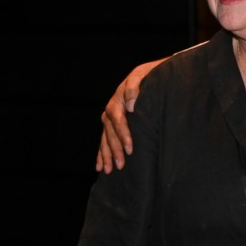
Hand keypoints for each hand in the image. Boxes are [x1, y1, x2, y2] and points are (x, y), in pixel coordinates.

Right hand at [95, 58, 164, 172]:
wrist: (143, 74)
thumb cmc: (145, 77)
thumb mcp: (140, 77)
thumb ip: (134, 89)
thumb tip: (130, 106)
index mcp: (116, 102)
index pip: (119, 123)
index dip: (124, 136)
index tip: (130, 149)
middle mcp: (110, 111)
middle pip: (110, 134)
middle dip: (115, 151)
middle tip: (120, 165)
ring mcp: (109, 118)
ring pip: (105, 140)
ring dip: (106, 155)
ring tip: (108, 170)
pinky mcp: (111, 123)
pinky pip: (104, 140)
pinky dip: (102, 153)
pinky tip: (100, 165)